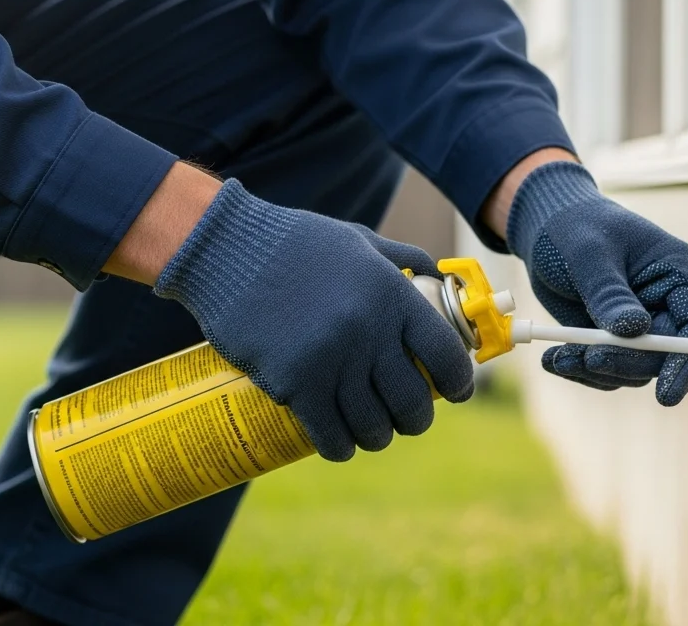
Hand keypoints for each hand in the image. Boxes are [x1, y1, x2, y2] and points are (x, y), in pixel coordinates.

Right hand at [154, 179, 473, 459]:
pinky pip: (331, 436)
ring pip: (374, 427)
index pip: (446, 355)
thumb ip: (401, 258)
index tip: (455, 390)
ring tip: (374, 430)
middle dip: (416, 417)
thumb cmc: (297, 242)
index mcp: (391, 293)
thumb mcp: (358, 240)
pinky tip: (342, 443)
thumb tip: (437, 275)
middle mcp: (367, 331)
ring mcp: (331, 361)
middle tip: (409, 416)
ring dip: (378, 436)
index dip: (459, 381)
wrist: (229, 250)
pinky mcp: (293, 385)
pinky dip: (341, 447)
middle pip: (413, 401)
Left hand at [506, 161, 687, 405]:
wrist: (543, 226)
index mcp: (676, 272)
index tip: (666, 395)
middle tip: (586, 359)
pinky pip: (606, 367)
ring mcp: (638, 323)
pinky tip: (552, 359)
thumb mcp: (589, 254)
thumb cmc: (573, 226)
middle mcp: (664, 302)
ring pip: (632, 367)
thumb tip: (634, 332)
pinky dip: (580, 368)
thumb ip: (610, 293)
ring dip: (595, 370)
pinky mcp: (611, 336)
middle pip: (663, 355)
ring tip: (557, 358)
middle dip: (625, 364)